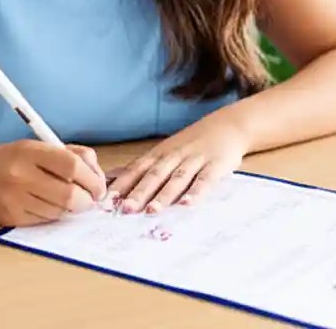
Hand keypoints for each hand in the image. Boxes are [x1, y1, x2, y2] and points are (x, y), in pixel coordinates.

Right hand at [0, 140, 105, 225]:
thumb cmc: (8, 159)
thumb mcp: (35, 146)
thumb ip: (69, 155)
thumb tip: (97, 176)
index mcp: (29, 151)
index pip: (72, 166)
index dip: (93, 178)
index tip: (98, 185)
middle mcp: (20, 175)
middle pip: (70, 195)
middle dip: (88, 200)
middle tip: (90, 198)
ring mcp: (14, 199)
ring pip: (60, 211)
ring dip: (71, 208)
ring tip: (68, 199)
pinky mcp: (10, 218)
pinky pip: (45, 221)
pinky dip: (54, 214)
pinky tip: (48, 205)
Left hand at [106, 116, 249, 213]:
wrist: (229, 125)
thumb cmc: (193, 143)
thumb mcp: (166, 150)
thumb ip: (144, 167)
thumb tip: (112, 180)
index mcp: (160, 154)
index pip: (136, 169)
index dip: (122, 185)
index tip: (106, 201)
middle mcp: (174, 156)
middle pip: (154, 175)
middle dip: (138, 192)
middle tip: (125, 210)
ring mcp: (195, 159)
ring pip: (177, 178)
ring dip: (164, 195)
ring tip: (152, 210)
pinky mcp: (216, 165)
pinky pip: (205, 180)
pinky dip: (196, 192)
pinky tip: (187, 205)